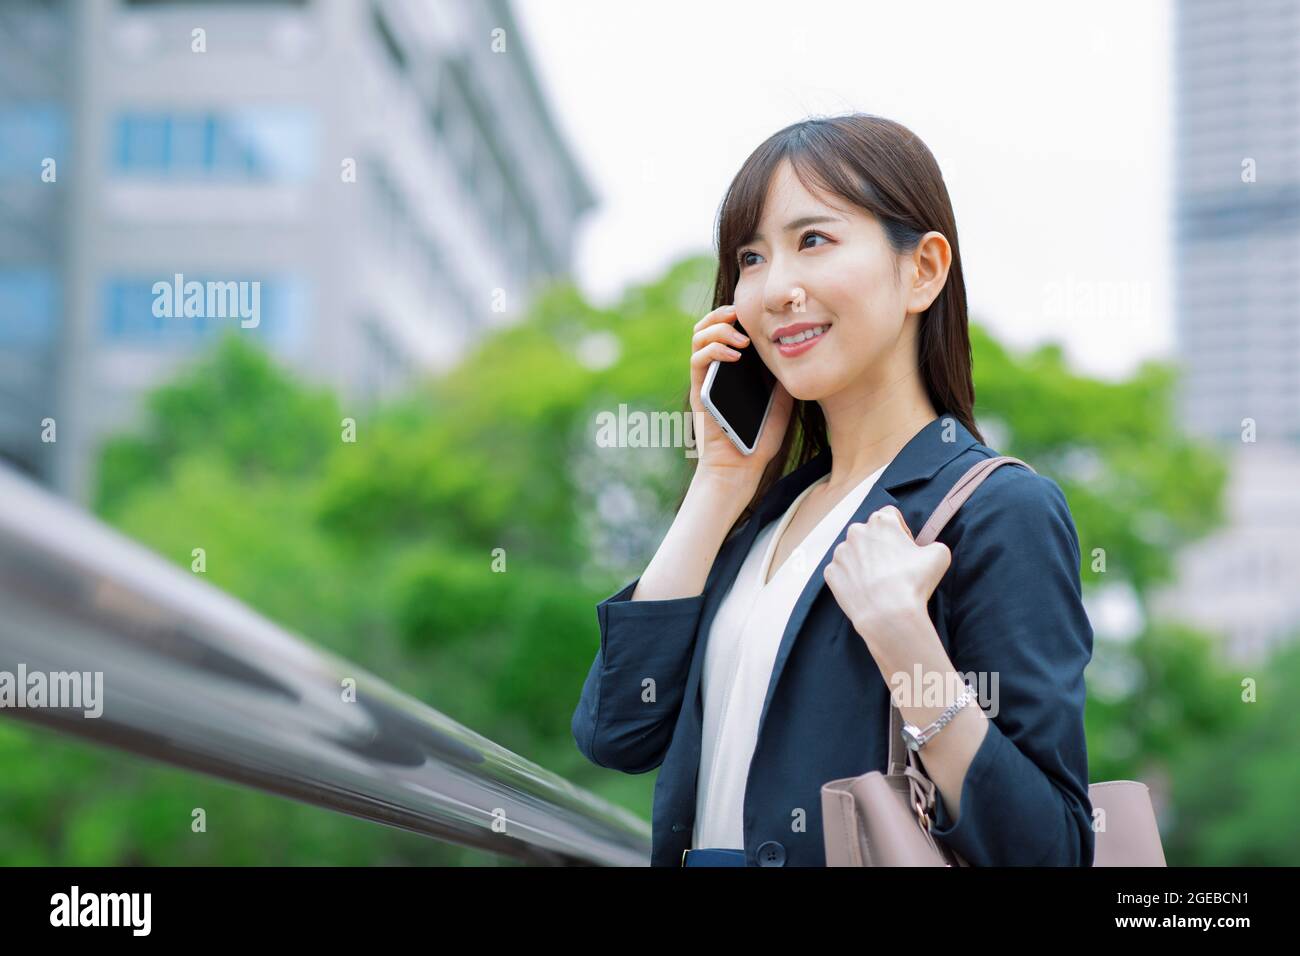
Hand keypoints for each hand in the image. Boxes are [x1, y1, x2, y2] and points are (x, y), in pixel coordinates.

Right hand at [689, 304, 792, 489]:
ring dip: (718, 328)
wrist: (741, 467)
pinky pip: (698, 359)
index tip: (761, 314)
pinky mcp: (698, 390)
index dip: (738, 315)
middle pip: (708, 326)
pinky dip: (714, 349)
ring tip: (742, 339)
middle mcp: (716, 369)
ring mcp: (705, 378)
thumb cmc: (759, 439)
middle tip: (743, 315)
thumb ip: (782, 377)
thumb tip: (796, 353)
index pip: (728, 330)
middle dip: (723, 313)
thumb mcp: (781, 401)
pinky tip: (734, 354)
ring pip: (698, 336)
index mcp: (734, 368)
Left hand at [823, 505, 951, 650]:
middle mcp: (856, 531)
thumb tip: (926, 549)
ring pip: (853, 552)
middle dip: (879, 545)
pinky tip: (864, 590)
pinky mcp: (831, 572)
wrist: (888, 613)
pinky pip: (842, 571)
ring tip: (877, 581)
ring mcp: (840, 552)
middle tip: (892, 567)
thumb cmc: (913, 582)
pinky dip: (851, 578)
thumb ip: (932, 544)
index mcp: (881, 521)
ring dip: (863, 561)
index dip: (901, 531)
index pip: (890, 516)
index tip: (905, 548)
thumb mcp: (939, 555)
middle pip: (869, 533)